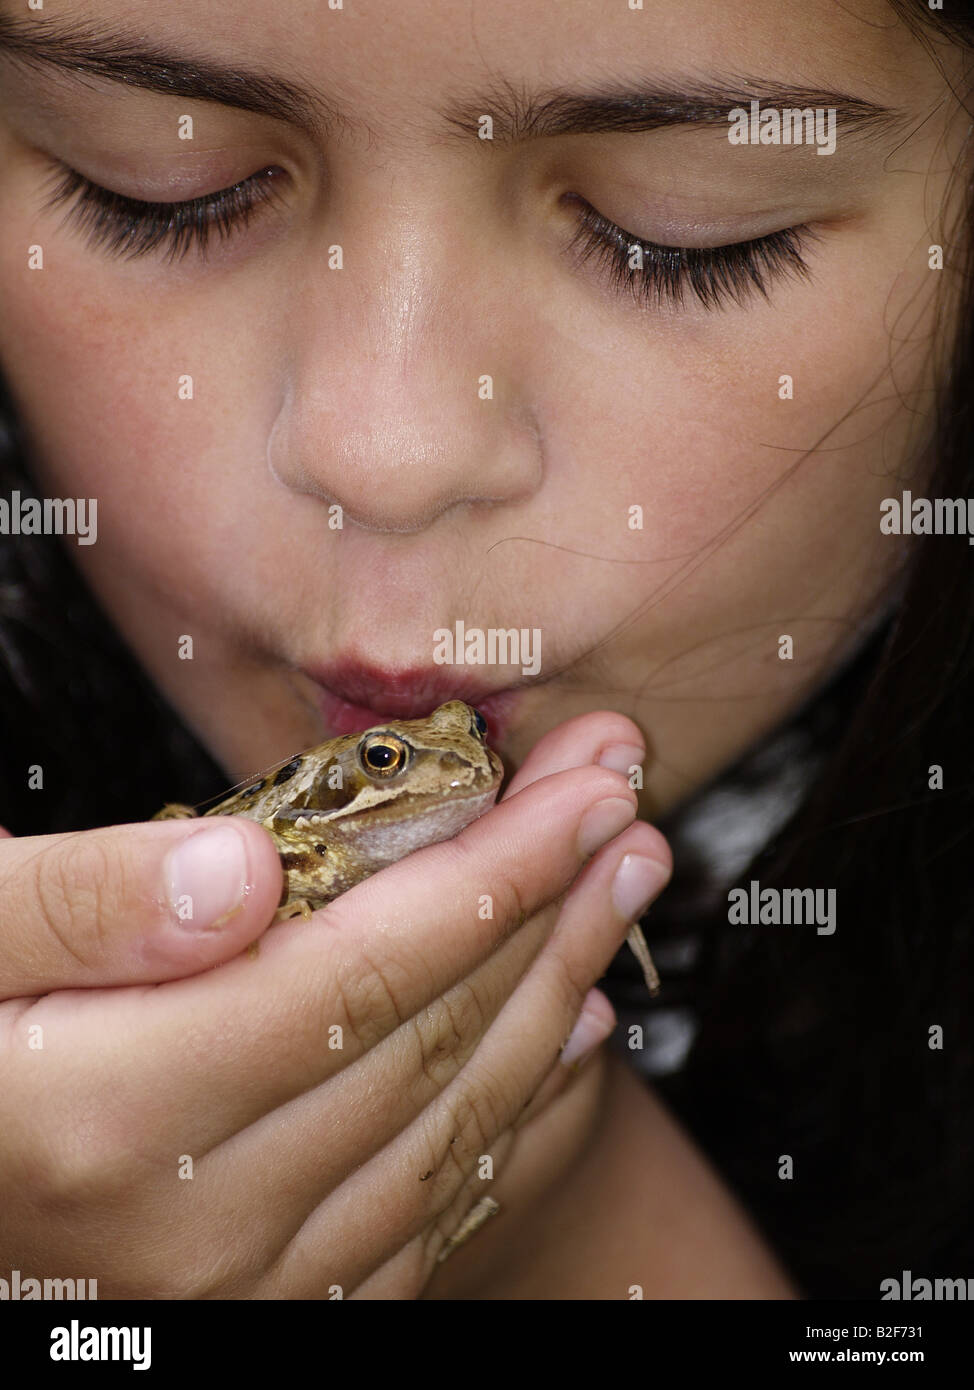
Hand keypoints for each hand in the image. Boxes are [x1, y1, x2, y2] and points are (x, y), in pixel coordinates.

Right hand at [0, 711, 670, 1297]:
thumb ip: (77, 905)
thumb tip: (240, 869)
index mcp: (107, 1111)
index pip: (361, 971)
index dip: (490, 871)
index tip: (580, 785)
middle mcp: (190, 1226)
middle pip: (432, 1041)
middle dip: (552, 908)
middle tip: (628, 805)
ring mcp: (238, 1287)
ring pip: (455, 1123)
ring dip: (560, 990)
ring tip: (623, 887)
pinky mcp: (268, 1305)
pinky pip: (434, 1207)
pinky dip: (521, 1107)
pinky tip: (572, 1028)